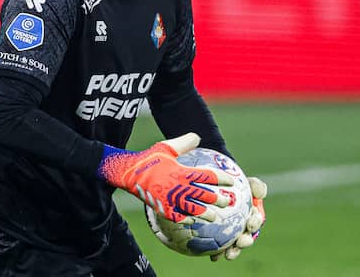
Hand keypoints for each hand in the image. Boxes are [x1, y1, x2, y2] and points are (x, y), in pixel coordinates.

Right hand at [98, 133, 233, 223]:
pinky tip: (192, 222)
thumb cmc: (148, 158)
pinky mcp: (161, 207)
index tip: (232, 181)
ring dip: (205, 213)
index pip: (208, 176)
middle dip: (218, 199)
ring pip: (193, 209)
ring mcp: (170, 199)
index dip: (222, 179)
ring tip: (215, 218)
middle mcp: (178, 187)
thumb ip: (184, 142)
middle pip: (204, 195)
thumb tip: (197, 136)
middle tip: (229, 202)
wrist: (127, 172)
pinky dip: (186, 219)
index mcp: (182, 172)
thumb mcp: (166, 146)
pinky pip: (177, 216)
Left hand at [210, 176, 266, 260]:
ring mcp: (232, 234)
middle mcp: (244, 226)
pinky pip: (220, 248)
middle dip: (245, 241)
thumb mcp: (245, 182)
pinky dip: (218, 253)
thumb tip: (261, 194)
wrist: (214, 190)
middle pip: (248, 236)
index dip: (255, 223)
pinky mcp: (220, 239)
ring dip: (234, 251)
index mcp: (252, 214)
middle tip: (240, 242)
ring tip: (228, 255)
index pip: (256, 219)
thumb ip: (256, 186)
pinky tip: (214, 257)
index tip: (250, 225)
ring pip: (235, 245)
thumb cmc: (232, 184)